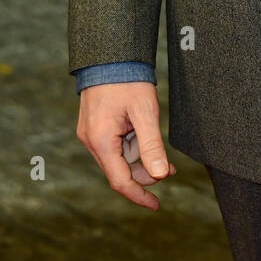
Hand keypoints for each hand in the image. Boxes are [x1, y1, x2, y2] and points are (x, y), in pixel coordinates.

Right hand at [76, 81, 175, 209]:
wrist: (110, 55)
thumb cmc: (128, 80)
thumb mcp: (145, 112)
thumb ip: (151, 145)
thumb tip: (160, 176)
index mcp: (101, 141)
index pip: (120, 181)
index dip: (139, 195)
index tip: (156, 205)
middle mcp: (91, 140)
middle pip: (120, 170)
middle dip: (145, 171)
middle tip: (170, 168)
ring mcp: (90, 133)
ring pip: (119, 157)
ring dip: (139, 155)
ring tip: (157, 142)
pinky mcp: (94, 125)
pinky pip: (114, 144)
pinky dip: (131, 144)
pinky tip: (144, 134)